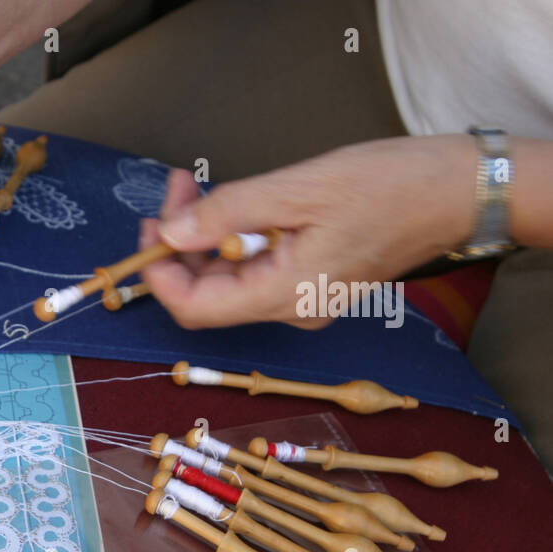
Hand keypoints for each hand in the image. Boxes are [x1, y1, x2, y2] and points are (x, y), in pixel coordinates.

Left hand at [139, 136, 477, 327]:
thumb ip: (228, 213)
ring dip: (205, 237)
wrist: (458, 192)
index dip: (160, 275)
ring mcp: (302, 299)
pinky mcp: (313, 281)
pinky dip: (235, 239)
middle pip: (208, 293)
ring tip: (197, 187)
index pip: (194, 309)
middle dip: (180, 244)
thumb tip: (171, 236)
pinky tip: (235, 204)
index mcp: (284, 294)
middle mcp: (289, 309)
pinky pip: (258, 268)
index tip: (150, 230)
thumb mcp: (298, 189)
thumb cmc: (388, 185)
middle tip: (176, 190)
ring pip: (231, 278)